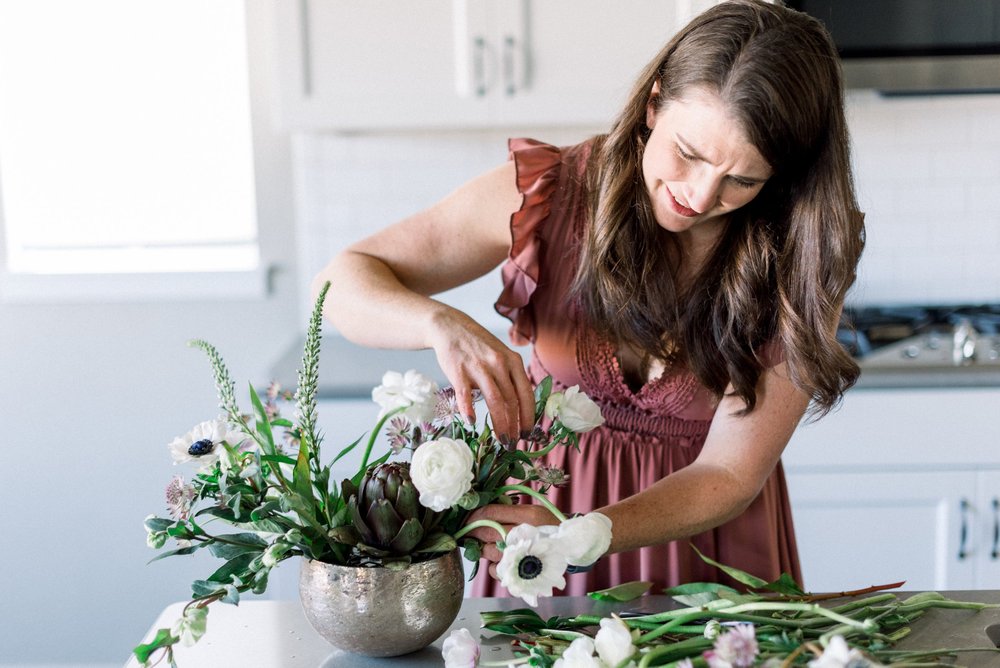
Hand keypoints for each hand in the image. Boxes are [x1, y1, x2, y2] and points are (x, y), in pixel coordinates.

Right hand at [427, 310, 535, 442]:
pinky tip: (472, 422)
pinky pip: (465, 394)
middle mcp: (499, 363)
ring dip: (499, 424)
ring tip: (500, 439)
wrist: (450, 327)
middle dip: (514, 425)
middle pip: (511, 401)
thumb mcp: (501, 356)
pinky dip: (469, 410)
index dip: (528, 416)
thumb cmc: (478, 346)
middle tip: (512, 442)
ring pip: (494, 401)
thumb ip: (510, 377)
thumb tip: (519, 408)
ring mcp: (479, 367)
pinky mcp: (459, 371)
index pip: (526, 394)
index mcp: (512, 361)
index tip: (527, 433)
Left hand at [464, 503, 560, 578]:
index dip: (473, 515)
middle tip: (467, 530)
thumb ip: (509, 510)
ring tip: (482, 544)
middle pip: (486, 531)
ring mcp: (521, 555)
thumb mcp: (532, 511)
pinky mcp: (520, 572)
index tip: (466, 517)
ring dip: (480, 547)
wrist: (569, 549)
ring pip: (488, 551)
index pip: (490, 513)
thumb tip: (481, 511)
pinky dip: (491, 565)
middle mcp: (524, 535)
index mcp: (528, 516)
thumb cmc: (548, 526)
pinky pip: (495, 570)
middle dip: (472, 531)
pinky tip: (497, 560)